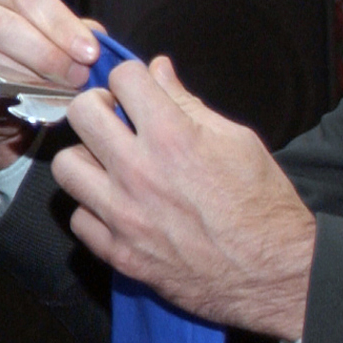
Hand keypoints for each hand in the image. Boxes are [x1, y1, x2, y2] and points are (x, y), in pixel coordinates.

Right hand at [0, 0, 101, 167]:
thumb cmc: (27, 60)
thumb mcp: (53, 39)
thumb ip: (73, 33)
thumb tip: (96, 37)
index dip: (60, 24)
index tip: (89, 52)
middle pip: (4, 23)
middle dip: (46, 52)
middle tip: (78, 75)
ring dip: (27, 75)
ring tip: (59, 90)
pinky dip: (4, 90)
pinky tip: (32, 99)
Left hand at [52, 55, 314, 340]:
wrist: (275, 272)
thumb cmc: (263, 204)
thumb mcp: (237, 139)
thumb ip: (188, 103)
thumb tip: (159, 69)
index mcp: (171, 136)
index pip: (123, 77)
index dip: (132, 77)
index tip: (137, 90)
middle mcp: (137, 171)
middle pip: (80, 113)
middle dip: (97, 106)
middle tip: (115, 119)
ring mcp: (123, 214)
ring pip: (67, 165)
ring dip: (86, 158)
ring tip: (109, 164)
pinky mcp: (119, 252)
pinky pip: (78, 217)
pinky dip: (93, 209)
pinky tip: (116, 206)